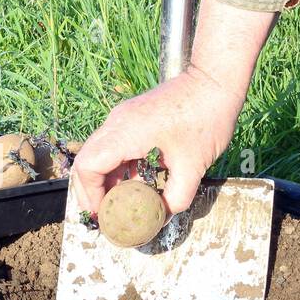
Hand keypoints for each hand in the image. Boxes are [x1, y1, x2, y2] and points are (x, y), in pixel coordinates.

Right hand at [71, 65, 243, 217]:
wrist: (215, 81)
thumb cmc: (206, 119)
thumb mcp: (193, 168)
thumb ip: (175, 199)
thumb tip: (161, 219)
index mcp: (125, 133)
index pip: (88, 167)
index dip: (89, 195)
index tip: (102, 214)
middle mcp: (117, 123)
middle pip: (85, 160)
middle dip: (89, 191)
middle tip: (102, 214)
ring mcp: (122, 117)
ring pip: (96, 153)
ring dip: (102, 179)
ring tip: (115, 203)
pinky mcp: (131, 116)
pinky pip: (111, 145)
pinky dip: (114, 167)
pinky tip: (131, 182)